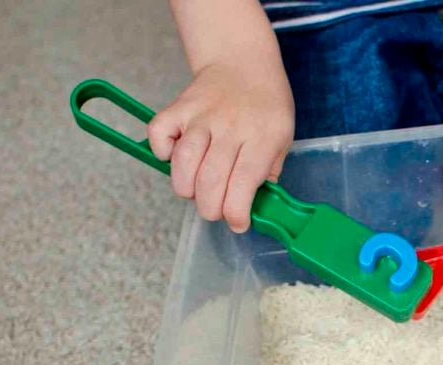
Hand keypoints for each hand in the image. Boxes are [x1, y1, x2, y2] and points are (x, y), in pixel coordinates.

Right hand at [147, 62, 293, 231]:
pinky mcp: (178, 107)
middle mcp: (229, 127)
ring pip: (182, 162)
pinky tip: (175, 158)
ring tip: (195, 191)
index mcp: (261, 138)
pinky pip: (159, 134)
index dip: (237, 214)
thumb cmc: (267, 106)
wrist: (244, 63)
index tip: (238, 223)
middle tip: (215, 210)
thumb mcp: (283, 139)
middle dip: (210, 209)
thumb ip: (269, 171)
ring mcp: (201, 116)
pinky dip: (161, 152)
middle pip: (210, 180)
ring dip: (186, 188)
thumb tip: (254, 205)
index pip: (243, 184)